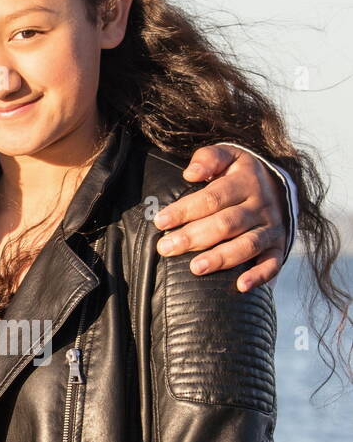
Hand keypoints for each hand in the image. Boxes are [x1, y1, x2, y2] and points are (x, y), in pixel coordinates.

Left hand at [152, 144, 286, 291]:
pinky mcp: (278, 246)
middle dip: (194, 237)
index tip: (160, 221)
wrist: (280, 185)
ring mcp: (271, 228)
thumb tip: (190, 173)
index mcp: (245, 182)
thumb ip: (208, 158)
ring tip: (196, 268)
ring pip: (247, 245)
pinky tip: (240, 286)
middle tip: (166, 247)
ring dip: (221, 258)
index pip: (212, 198)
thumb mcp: (227, 155)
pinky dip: (259, 276)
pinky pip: (272, 263)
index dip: (185, 210)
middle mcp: (260, 206)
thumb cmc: (238, 173)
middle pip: (226, 223)